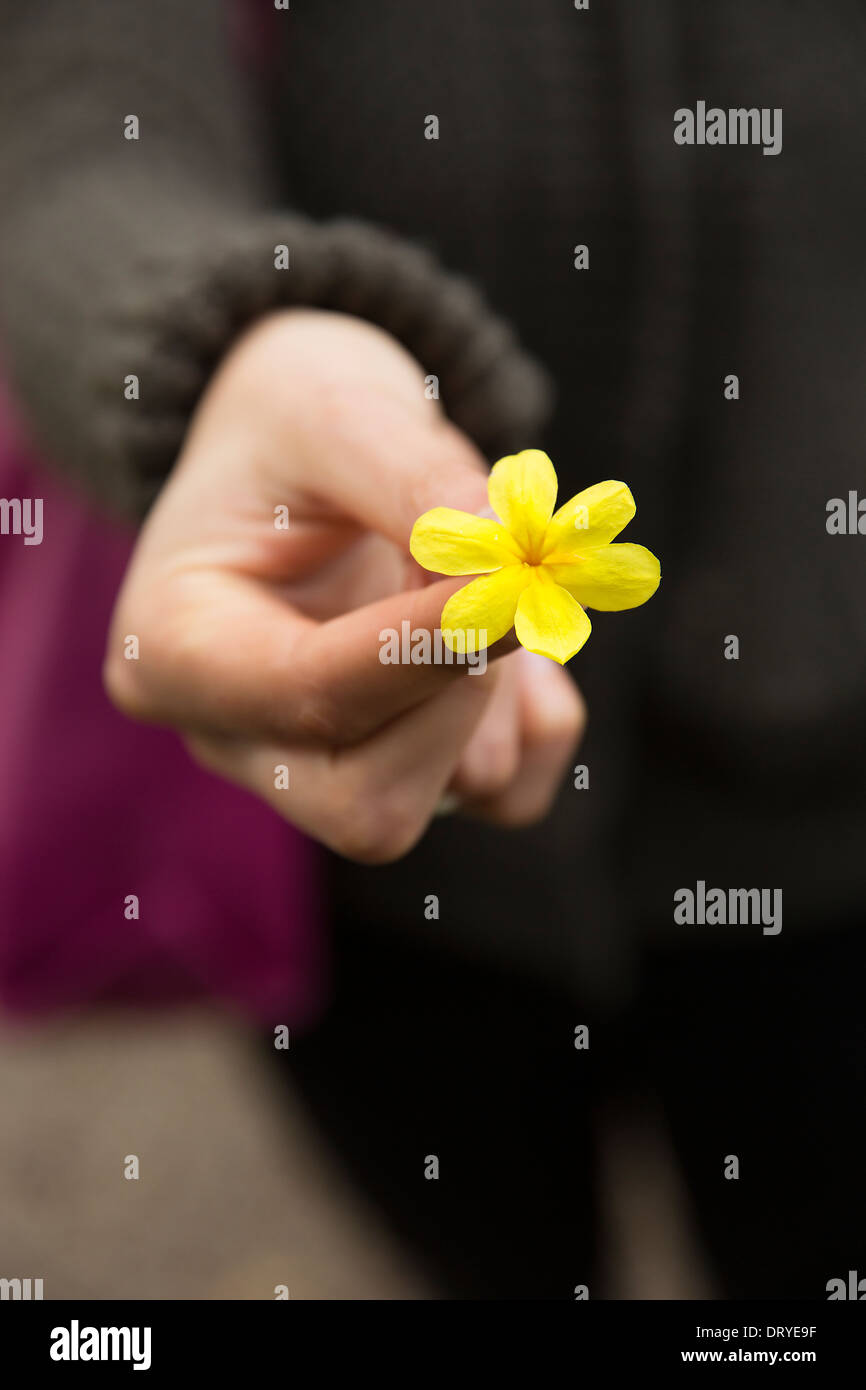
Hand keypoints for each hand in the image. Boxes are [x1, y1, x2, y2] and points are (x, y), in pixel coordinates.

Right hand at [104, 309, 584, 861]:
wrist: (300, 456)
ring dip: (504, 677)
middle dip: (463, 692)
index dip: (429, 644)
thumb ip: (411, 475)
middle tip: (496, 577)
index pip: (310, 694)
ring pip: (457, 791)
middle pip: (371, 808)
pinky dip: (537, 713)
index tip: (515, 574)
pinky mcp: (403, 780)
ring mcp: (318, 776)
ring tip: (472, 572)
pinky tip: (498, 629)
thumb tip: (506, 548)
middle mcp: (236, 741)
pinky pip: (508, 791)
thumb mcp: (333, 407)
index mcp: (172, 652)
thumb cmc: (292, 424)